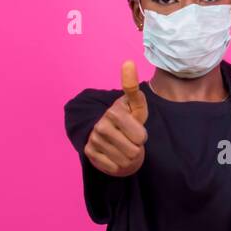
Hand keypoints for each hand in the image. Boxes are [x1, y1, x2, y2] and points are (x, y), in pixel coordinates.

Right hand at [84, 60, 148, 176]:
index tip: (136, 130)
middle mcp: (101, 125)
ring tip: (123, 146)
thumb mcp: (136, 107)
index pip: (141, 137)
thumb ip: (134, 88)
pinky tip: (114, 155)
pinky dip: (117, 165)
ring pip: (124, 162)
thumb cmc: (128, 119)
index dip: (142, 136)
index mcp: (114, 112)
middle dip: (136, 148)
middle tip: (129, 139)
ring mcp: (93, 140)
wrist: (108, 134)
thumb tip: (128, 62)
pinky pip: (113, 168)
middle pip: (134, 151)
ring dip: (128, 158)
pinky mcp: (89, 153)